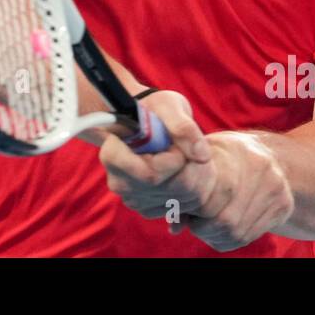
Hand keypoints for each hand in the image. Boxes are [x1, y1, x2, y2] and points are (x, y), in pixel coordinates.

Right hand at [97, 90, 211, 218]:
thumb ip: (183, 126)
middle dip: (190, 167)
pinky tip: (186, 169)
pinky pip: (181, 207)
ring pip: (180, 199)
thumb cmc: (155, 109)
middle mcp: (119, 182)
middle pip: (170, 188)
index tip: (175, 144)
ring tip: (188, 154)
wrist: (149, 122)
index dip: (173, 160)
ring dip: (196, 176)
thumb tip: (201, 155)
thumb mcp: (168, 106)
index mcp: (113, 155)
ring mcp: (133, 198)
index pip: (150, 174)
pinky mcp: (148, 208)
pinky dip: (194, 188)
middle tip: (188, 146)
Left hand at [104, 122, 295, 251]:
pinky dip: (227, 239)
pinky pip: (248, 237)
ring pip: (236, 233)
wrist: (270, 155)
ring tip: (204, 224)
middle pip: (226, 219)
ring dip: (213, 235)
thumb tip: (173, 223)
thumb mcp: (207, 154)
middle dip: (202, 225)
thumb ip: (188, 180)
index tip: (183, 207)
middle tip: (192, 220)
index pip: (216, 193)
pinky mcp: (284, 208)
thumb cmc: (227, 154)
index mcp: (244, 154)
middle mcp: (266, 173)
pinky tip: (219, 229)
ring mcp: (278, 192)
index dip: (195, 207)